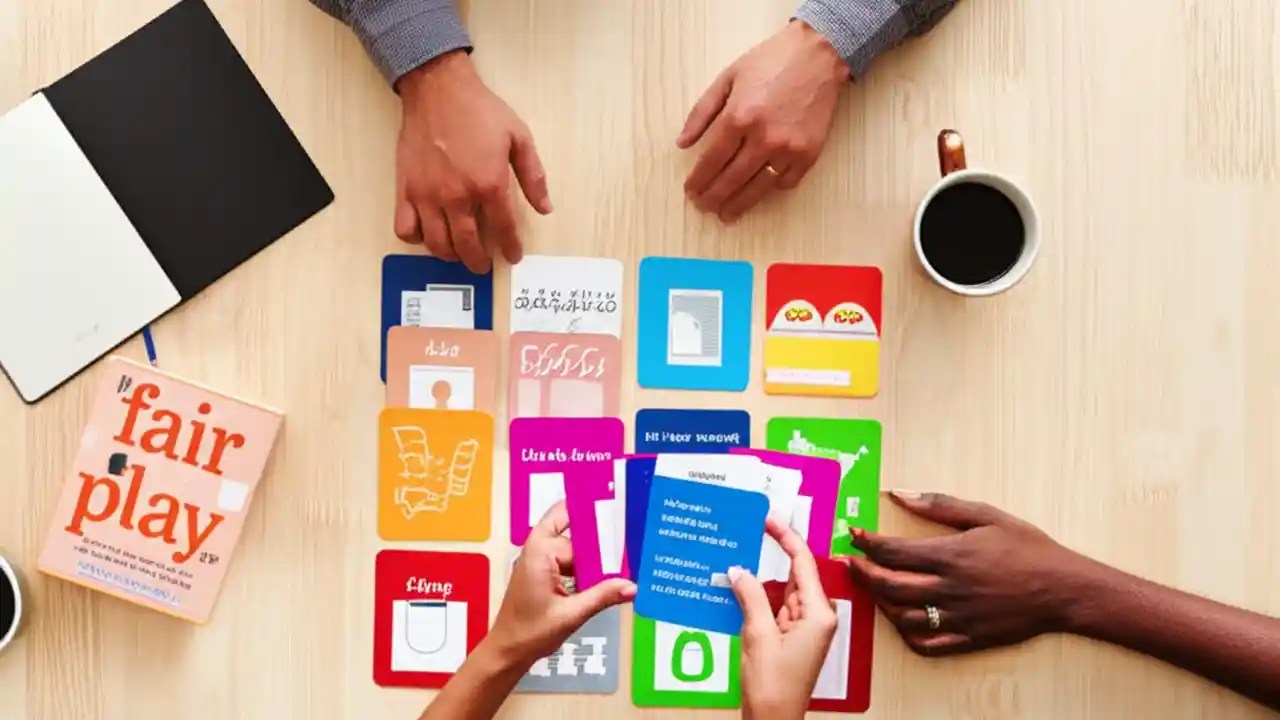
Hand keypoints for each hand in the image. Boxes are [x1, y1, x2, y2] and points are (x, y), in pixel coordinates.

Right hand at [395, 51, 551, 272]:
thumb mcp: (519, 137)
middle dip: (479, 262)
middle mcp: (457, 196)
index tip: (512, 255)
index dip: (510, 248)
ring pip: (437, 244)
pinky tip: (427, 234)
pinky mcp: (405, 189)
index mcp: (489, 184)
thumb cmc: (479, 111)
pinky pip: (405, 228)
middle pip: (468, 245)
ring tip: (458, 254)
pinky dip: (416, 238)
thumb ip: (533, 176)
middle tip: (484, 264)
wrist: (438, 90)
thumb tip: (545, 207)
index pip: (503, 230)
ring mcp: (428, 195)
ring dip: (450, 255)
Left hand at [488, 502, 636, 665]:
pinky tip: (604, 579)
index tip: (617, 506)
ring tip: (623, 562)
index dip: (595, 520)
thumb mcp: (571, 614)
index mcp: (540, 551)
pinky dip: (585, 570)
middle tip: (630, 542)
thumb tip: (631, 586)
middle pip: (576, 536)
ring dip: (594, 558)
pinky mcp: (543, 574)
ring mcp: (540, 562)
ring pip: (575, 550)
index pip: (574, 527)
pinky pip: (569, 563)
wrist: (507, 652)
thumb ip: (602, 596)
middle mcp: (538, 550)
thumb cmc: (529, 632)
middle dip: (600, 541)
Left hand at [678, 20, 848, 221]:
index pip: (712, 161)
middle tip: (703, 207)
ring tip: (726, 214)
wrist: (817, 54)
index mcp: (739, 117)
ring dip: (738, 205)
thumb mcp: (727, 78)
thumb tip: (682, 143)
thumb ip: (701, 112)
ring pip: (757, 189)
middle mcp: (763, 138)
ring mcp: (788, 149)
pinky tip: (758, 191)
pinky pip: (785, 183)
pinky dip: (770, 189)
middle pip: (731, 180)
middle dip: (713, 198)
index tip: (690, 191)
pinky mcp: (809, 155)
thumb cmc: (770, 62)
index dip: (698, 180)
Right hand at [731, 518, 837, 719]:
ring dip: (763, 576)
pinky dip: (759, 595)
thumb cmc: (774, 688)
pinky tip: (741, 586)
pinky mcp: (792, 638)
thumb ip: (750, 597)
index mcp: (818, 614)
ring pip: (783, 590)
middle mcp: (817, 618)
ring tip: (740, 555)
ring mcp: (804, 628)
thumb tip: (740, 570)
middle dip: (773, 552)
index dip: (786, 537)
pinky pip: (775, 607)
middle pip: (795, 574)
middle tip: (753, 529)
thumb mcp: (758, 635)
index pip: (804, 563)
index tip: (770, 519)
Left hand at [845, 492, 1098, 656]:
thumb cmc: (1028, 548)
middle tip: (850, 562)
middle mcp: (949, 589)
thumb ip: (940, 504)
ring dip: (878, 601)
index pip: (892, 552)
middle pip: (888, 585)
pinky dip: (903, 634)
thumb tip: (900, 493)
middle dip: (861, 572)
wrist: (1064, 589)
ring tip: (871, 587)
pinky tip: (899, 619)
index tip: (855, 535)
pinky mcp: (967, 639)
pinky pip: (925, 644)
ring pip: (901, 616)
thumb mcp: (987, 515)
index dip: (867, 543)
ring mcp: (957, 617)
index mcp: (951, 556)